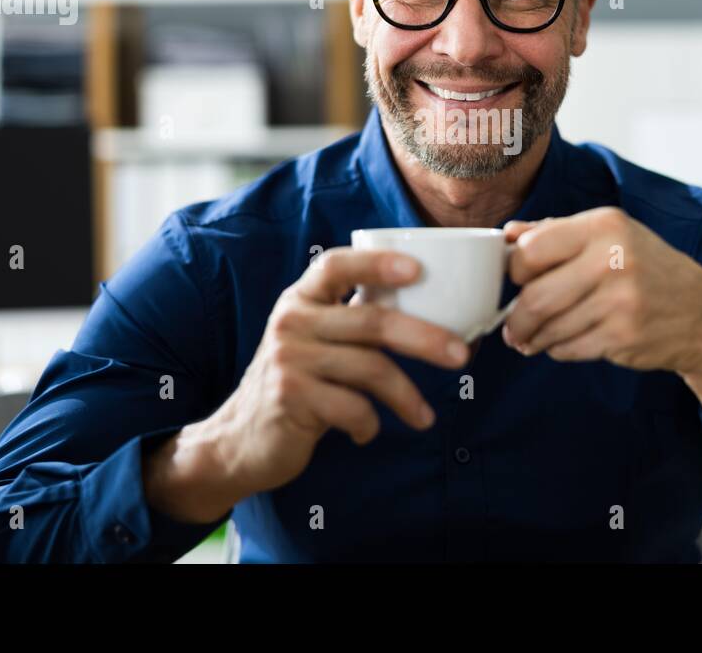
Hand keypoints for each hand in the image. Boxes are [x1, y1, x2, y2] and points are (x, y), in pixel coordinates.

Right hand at [146, 248, 468, 522]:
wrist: (240, 438)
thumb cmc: (298, 383)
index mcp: (301, 298)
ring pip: (371, 369)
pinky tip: (367, 432)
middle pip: (372, 321)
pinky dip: (370, 425)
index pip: (336, 265)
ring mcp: (288, 358)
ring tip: (425, 417)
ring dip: (407, 397)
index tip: (418, 268)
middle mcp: (291, 321)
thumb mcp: (317, 341)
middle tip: (461, 356)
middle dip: (425, 338)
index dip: (376, 262)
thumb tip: (432, 310)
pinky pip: (353, 408)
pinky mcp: (290, 397)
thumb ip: (354, 322)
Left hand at [501, 207, 701, 373]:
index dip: (514, 269)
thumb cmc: (648, 270)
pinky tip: (564, 342)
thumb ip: (556, 232)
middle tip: (512, 325)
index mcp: (605, 225)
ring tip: (531, 338)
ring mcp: (620, 300)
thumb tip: (507, 235)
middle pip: (535, 296)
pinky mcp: (623, 336)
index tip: (516, 281)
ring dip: (533, 338)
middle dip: (516, 317)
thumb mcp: (611, 235)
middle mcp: (614, 259)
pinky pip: (568, 349)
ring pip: (549, 328)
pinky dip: (557, 350)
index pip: (531, 249)